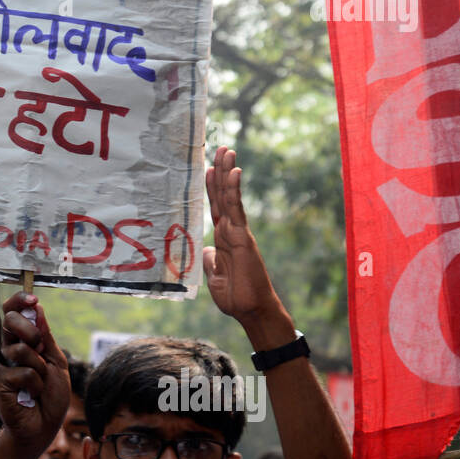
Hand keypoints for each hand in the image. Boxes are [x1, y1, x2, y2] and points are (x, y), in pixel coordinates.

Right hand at [0, 292, 69, 458]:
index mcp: (23, 340)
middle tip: (39, 348)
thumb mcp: (56, 361)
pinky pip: (24, 372)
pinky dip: (35, 384)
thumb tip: (37, 307)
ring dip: (39, 367)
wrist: (44, 426)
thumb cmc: (51, 396)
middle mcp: (10, 348)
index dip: (19, 301)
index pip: (14, 312)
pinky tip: (30, 395)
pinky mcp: (0, 381)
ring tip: (39, 383)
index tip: (32, 299)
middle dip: (29, 329)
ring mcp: (3, 363)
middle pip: (10, 320)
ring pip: (21, 348)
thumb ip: (46, 336)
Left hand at [203, 146, 283, 327]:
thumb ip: (211, 260)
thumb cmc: (236, 296)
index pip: (217, 206)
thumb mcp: (214, 276)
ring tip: (227, 151)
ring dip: (227, 172)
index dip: (212, 187)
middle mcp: (231, 231)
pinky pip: (237, 210)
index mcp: (224, 238)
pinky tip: (234, 173)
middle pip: (224, 195)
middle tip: (221, 148)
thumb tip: (208, 249)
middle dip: (221, 171)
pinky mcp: (243, 237)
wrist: (251, 310)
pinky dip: (234, 190)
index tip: (209, 167)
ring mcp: (238, 232)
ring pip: (230, 197)